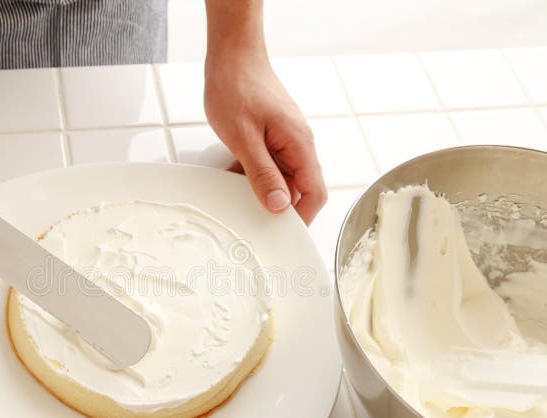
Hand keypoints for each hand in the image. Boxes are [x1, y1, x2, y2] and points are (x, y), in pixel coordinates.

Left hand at [204, 54, 325, 224]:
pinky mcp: (271, 137)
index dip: (301, 217)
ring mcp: (285, 140)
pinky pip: (268, 165)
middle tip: (253, 221)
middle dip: (278, 207)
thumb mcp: (244, 138)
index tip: (281, 233)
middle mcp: (298, 144)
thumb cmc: (236, 87)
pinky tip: (232, 176)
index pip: (315, 192)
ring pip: (280, 178)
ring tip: (239, 197)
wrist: (232, 55)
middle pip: (298, 189)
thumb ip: (262, 174)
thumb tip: (279, 206)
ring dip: (261, 189)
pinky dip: (252, 175)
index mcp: (299, 145)